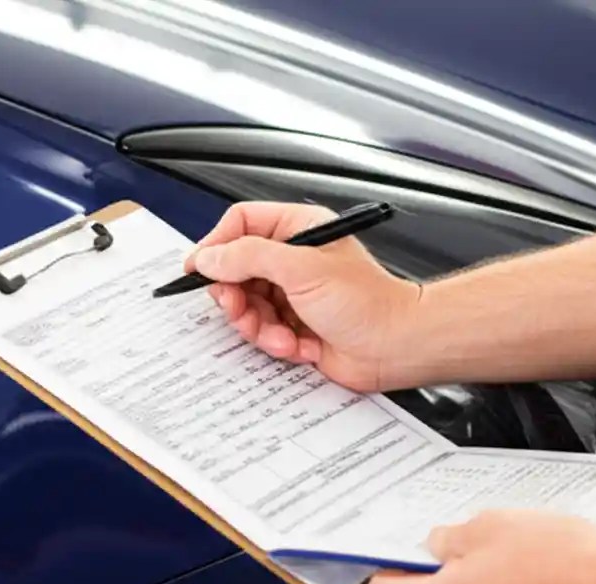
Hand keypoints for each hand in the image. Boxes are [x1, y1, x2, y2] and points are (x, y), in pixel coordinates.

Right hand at [186, 202, 420, 391]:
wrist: (396, 347)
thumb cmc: (368, 302)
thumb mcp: (301, 268)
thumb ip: (249, 257)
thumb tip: (210, 256)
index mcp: (297, 229)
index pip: (240, 224)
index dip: (216, 245)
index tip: (199, 268)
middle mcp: (292, 259)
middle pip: (235, 270)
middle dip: (235, 296)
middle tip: (238, 308)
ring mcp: (291, 293)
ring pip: (245, 306)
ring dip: (257, 326)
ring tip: (279, 334)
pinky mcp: (293, 325)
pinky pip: (262, 332)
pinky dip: (274, 343)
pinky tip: (298, 345)